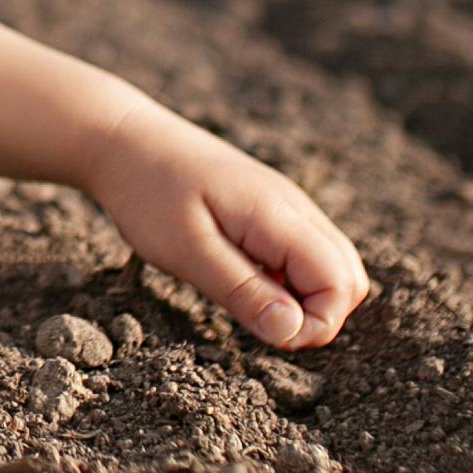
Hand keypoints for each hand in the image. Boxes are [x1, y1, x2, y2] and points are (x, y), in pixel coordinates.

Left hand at [78, 94, 373, 350]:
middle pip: (349, 277)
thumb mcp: (187, 252)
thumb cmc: (147, 194)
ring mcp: (286, 204)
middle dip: (318, 315)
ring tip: (247, 298)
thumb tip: (293, 333)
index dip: (315, 324)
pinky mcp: (270, 208)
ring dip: (303, 298)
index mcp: (279, 215)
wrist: (124, 139)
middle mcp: (295, 207)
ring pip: (330, 265)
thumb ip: (243, 292)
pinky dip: (288, 278)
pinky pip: (303, 252)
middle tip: (258, 320)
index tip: (266, 331)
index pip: (340, 284)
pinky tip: (242, 275)